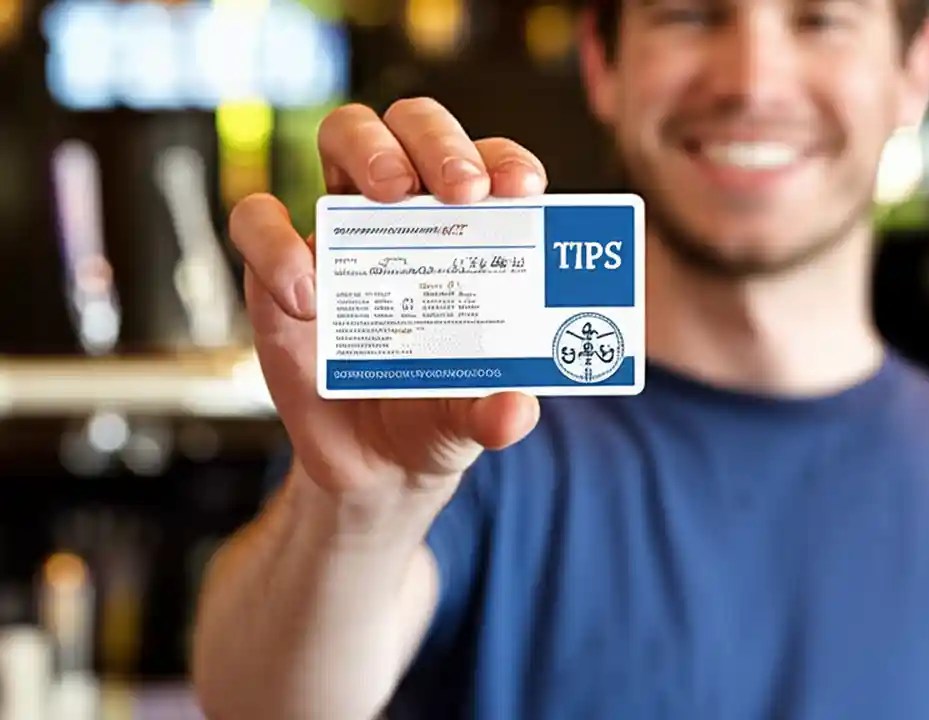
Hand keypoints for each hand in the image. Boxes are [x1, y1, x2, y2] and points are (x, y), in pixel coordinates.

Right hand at [230, 98, 546, 496]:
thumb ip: (496, 414)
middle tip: (461, 189)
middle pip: (414, 125)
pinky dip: (276, 243)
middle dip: (439, 141)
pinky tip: (305, 294)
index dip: (505, 161)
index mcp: (469, 233)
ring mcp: (341, 231)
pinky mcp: (277, 267)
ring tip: (390, 195)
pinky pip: (257, 220)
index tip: (524, 188)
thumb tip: (514, 413)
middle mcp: (406, 215)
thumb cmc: (436, 415)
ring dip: (368, 149)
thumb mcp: (473, 420)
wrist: (373, 465)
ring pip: (344, 135)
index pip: (490, 165)